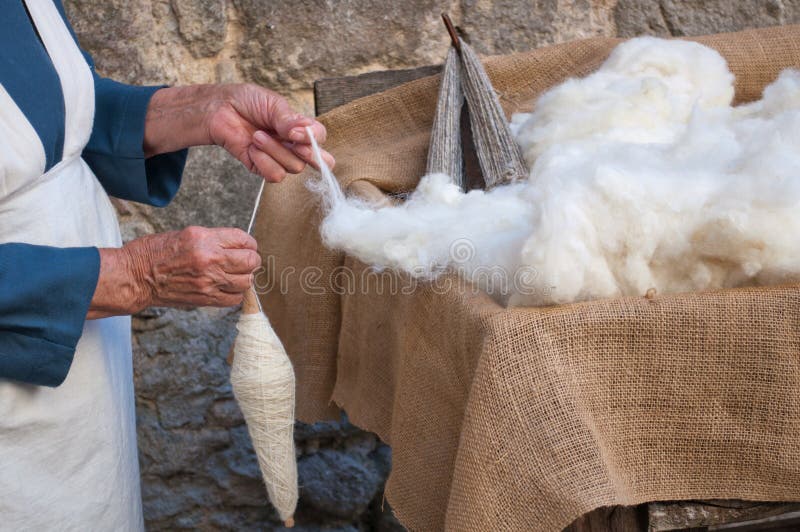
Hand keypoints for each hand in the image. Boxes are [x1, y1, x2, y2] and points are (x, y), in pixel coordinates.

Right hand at [88, 227, 260, 317]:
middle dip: (251, 260)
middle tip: (244, 260)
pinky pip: (234, 299)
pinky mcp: (205, 298)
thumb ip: (213, 240)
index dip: (249, 243)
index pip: (243, 239)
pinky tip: (226, 287)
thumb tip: (236, 246)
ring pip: (246, 282)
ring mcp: (209, 281)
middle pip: (251, 261)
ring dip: (244, 277)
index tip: (246, 246)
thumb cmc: (154, 253)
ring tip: (234, 274)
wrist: (135, 277)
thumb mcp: (186, 234)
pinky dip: (235, 293)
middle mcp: (210, 259)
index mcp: (204, 239)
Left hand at [207, 83, 334, 181]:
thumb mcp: (273, 104)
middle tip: (292, 140)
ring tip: (257, 135)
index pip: (320, 139)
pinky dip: (264, 161)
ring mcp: (279, 158)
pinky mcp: (263, 168)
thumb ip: (290, 120)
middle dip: (308, 154)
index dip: (314, 139)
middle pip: (319, 162)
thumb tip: (305, 133)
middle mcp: (294, 145)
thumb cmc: (247, 101)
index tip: (295, 131)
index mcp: (300, 128)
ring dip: (275, 151)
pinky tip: (252, 148)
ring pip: (294, 167)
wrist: (220, 109)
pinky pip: (275, 175)